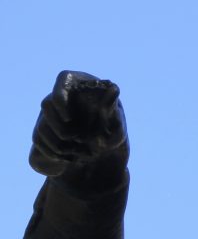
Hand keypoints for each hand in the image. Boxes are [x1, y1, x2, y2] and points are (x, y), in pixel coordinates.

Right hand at [29, 71, 128, 188]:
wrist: (102, 147)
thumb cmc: (113, 129)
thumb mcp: (116, 121)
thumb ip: (112, 108)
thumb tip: (114, 88)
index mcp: (81, 86)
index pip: (64, 79)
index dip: (60, 96)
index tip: (68, 117)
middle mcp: (62, 95)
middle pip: (47, 103)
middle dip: (60, 126)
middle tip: (76, 138)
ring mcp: (51, 112)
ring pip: (42, 124)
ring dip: (58, 142)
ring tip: (77, 152)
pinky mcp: (45, 128)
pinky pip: (39, 139)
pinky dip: (53, 151)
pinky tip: (69, 158)